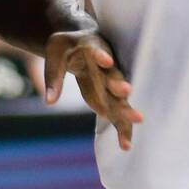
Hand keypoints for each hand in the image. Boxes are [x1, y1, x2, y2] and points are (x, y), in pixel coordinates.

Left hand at [43, 29, 140, 149]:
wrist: (82, 43)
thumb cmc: (68, 45)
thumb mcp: (55, 52)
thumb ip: (53, 76)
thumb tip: (50, 101)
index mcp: (93, 48)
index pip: (98, 52)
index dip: (101, 56)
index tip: (106, 60)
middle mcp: (107, 66)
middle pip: (114, 76)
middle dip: (119, 84)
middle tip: (127, 90)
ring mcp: (111, 83)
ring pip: (120, 98)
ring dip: (126, 109)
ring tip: (138, 120)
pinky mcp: (111, 98)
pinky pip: (118, 114)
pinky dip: (122, 128)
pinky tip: (125, 145)